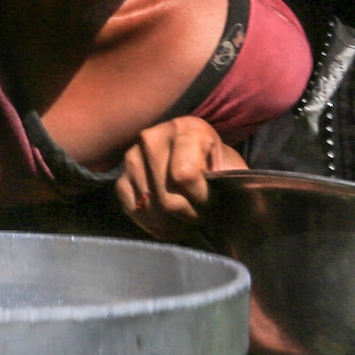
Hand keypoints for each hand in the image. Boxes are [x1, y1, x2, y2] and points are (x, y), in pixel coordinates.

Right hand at [115, 116, 244, 241]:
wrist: (197, 160)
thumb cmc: (217, 165)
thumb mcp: (231, 168)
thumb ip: (232, 182)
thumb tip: (234, 205)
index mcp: (186, 129)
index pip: (185, 176)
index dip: (202, 200)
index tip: (213, 202)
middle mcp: (152, 138)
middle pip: (167, 199)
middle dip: (189, 217)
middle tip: (201, 217)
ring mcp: (132, 157)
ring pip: (150, 209)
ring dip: (172, 225)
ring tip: (187, 219)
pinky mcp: (120, 177)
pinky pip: (134, 211)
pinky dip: (153, 225)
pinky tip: (168, 222)